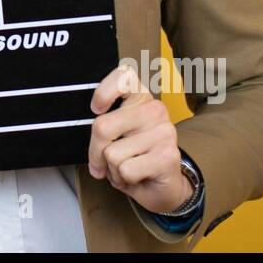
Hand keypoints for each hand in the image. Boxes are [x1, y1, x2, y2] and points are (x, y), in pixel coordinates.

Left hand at [87, 64, 192, 214]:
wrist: (162, 187)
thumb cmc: (134, 158)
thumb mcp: (115, 135)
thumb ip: (104, 125)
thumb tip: (95, 134)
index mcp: (141, 98)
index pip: (122, 76)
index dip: (102, 93)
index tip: (98, 109)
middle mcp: (155, 109)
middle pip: (102, 126)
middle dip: (95, 151)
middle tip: (103, 160)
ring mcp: (164, 131)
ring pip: (112, 153)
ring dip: (112, 169)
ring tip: (127, 168)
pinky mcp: (167, 155)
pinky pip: (125, 170)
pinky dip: (124, 180)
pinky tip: (138, 177)